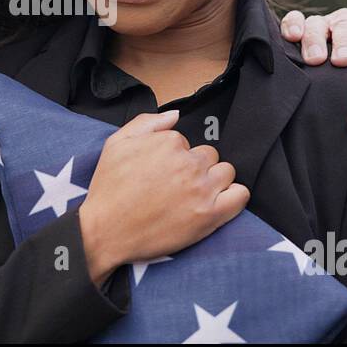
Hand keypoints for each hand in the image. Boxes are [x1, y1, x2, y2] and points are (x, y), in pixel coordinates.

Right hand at [78, 110, 248, 284]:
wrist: (105, 231)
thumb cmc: (109, 189)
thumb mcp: (116, 144)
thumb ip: (147, 123)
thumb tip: (175, 115)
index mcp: (169, 143)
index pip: (187, 142)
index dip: (175, 157)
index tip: (163, 172)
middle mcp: (189, 163)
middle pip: (209, 155)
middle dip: (196, 167)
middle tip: (177, 185)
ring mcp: (201, 190)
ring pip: (226, 172)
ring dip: (214, 180)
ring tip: (193, 195)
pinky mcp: (209, 216)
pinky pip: (240, 195)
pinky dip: (234, 196)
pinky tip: (218, 202)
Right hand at [281, 8, 346, 65]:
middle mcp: (346, 21)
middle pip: (344, 26)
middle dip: (344, 43)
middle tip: (344, 60)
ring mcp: (321, 25)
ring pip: (317, 24)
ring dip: (316, 40)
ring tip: (316, 60)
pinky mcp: (300, 29)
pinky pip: (293, 21)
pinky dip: (292, 25)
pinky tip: (292, 37)